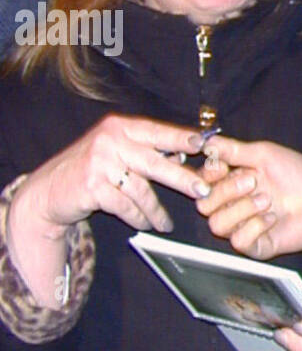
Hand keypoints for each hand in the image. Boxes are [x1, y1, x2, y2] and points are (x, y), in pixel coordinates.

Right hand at [8, 115, 208, 305]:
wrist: (49, 191)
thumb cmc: (90, 170)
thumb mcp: (116, 151)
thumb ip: (145, 151)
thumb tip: (183, 155)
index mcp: (120, 127)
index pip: (157, 131)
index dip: (181, 138)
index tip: (204, 144)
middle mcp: (110, 140)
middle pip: (155, 162)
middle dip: (182, 178)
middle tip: (203, 191)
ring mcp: (99, 163)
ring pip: (141, 190)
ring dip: (156, 211)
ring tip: (165, 223)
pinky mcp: (92, 187)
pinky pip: (126, 206)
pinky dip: (137, 218)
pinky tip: (143, 224)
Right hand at [196, 136, 301, 258]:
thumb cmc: (298, 174)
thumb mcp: (264, 154)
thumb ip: (233, 150)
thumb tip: (205, 143)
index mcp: (230, 183)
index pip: (202, 183)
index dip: (208, 175)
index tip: (224, 166)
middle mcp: (233, 206)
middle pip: (204, 205)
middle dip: (226, 190)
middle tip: (253, 180)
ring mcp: (244, 227)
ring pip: (217, 225)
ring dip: (241, 209)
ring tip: (267, 200)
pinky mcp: (257, 245)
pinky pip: (238, 242)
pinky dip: (254, 227)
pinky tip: (272, 218)